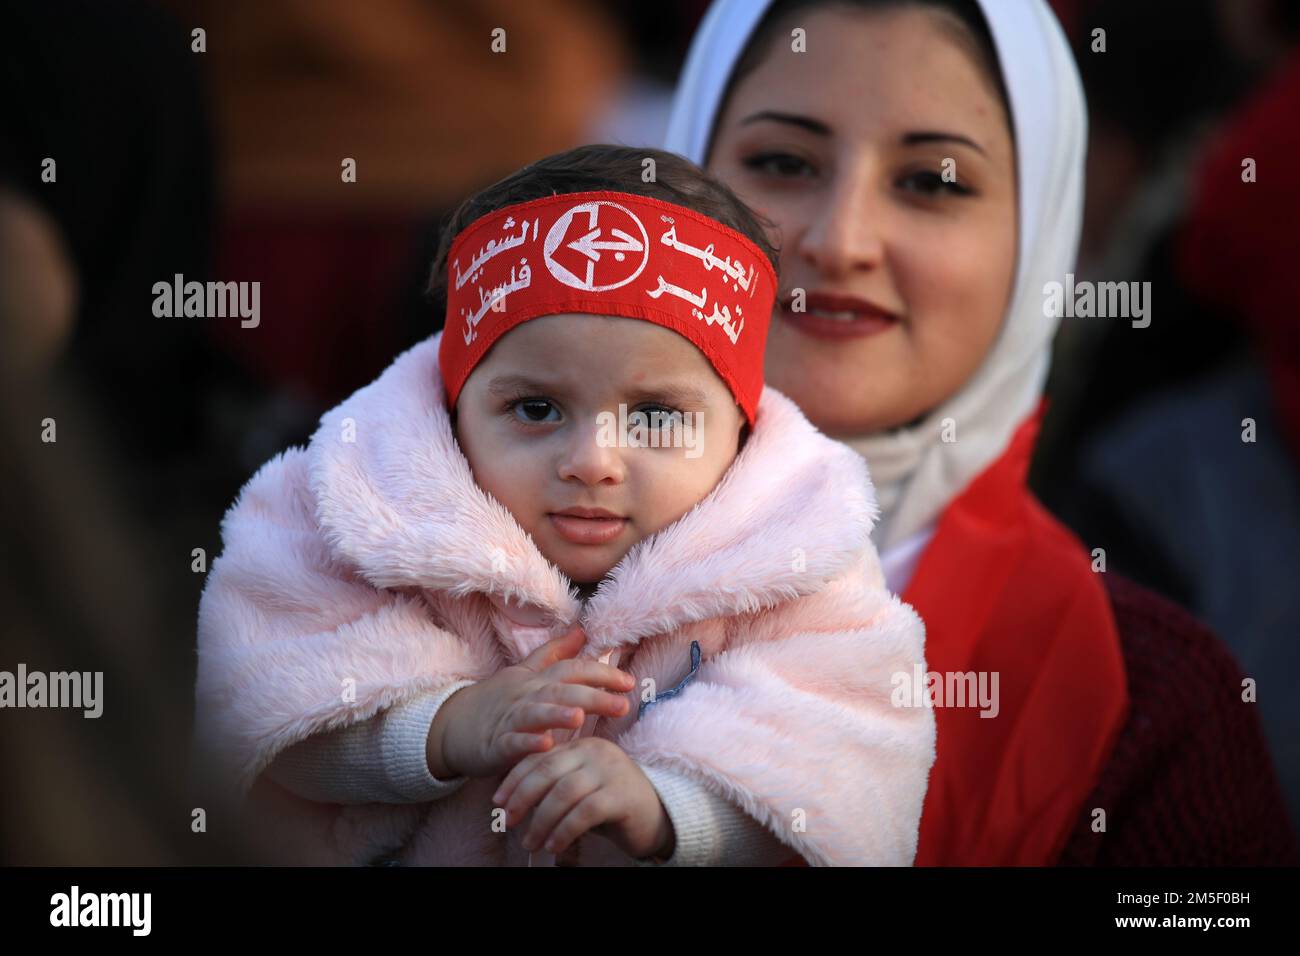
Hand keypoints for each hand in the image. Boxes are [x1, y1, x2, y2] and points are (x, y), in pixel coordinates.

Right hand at [429, 626, 633, 779]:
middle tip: (623, 704)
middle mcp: (526, 695)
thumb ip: (553, 653)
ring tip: (580, 717)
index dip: (601, 674)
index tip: (630, 682)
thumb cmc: (495, 700)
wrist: (450, 725)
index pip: (572, 670)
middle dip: (593, 696)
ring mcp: (509, 718)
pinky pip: (511, 743)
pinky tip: (545, 746)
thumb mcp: (524, 672)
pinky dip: (528, 744)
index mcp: (536, 680)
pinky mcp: (495, 744)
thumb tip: (582, 631)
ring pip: (536, 713)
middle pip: (561, 690)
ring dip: (557, 714)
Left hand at [492, 736, 674, 860]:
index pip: (540, 756)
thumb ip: (553, 787)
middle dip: (522, 798)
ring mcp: (610, 771)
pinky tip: (554, 846)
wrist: (659, 816)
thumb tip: (511, 802)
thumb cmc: (611, 805)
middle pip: (548, 771)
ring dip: (541, 821)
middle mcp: (596, 752)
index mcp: (582, 745)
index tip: (498, 802)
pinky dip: (563, 831)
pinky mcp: (621, 795)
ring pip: (563, 793)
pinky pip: (583, 813)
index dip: (515, 779)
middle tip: (509, 822)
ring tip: (531, 842)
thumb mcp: (579, 790)